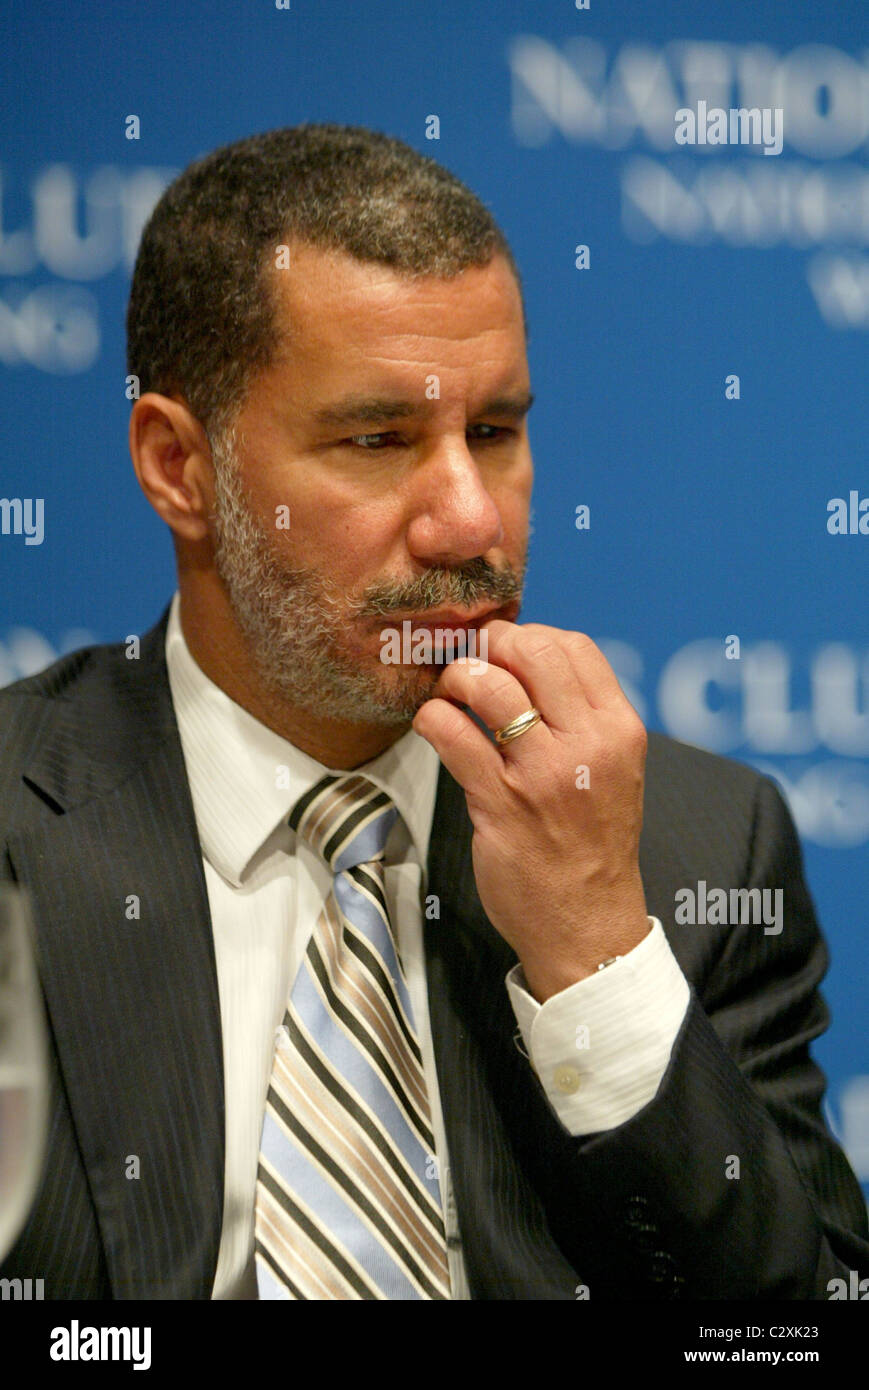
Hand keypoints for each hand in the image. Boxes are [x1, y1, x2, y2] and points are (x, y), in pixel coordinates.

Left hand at [412, 621, 650, 1001]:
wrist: (588, 925)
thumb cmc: (592, 844)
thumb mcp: (614, 769)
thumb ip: (581, 717)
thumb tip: (528, 661)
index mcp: (620, 729)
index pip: (575, 647)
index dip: (530, 635)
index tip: (505, 651)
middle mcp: (588, 744)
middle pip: (533, 651)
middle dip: (491, 645)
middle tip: (472, 663)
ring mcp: (543, 773)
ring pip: (489, 684)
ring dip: (457, 678)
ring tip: (451, 694)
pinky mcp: (500, 803)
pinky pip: (453, 733)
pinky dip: (432, 717)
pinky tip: (433, 725)